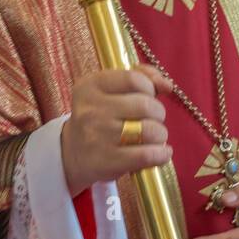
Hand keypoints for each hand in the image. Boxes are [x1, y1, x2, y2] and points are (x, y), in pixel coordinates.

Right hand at [61, 64, 173, 196]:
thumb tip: (166, 85)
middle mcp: (92, 110)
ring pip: (149, 130)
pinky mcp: (107, 161)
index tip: (147, 96)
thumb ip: (140, 77)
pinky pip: (147, 155)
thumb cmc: (99, 117)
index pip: (134, 79)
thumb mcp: (109, 90)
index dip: (149, 87)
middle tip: (152, 119)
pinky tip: (162, 152)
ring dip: (161, 134)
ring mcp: (98, 136)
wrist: (72, 153)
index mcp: (90, 86)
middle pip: (145, 105)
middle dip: (158, 112)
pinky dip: (161, 154)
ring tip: (155, 137)